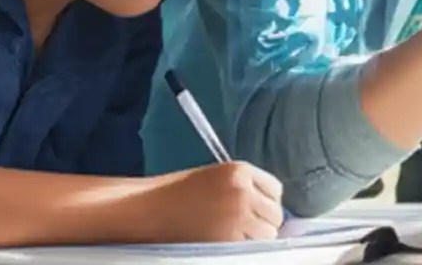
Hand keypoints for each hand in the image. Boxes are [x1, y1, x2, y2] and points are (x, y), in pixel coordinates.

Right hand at [143, 162, 283, 241]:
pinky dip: (244, 250)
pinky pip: (251, 248)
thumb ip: (244, 189)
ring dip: (257, 238)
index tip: (256, 212)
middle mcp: (243, 191)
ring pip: (268, 233)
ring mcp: (237, 216)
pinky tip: (227, 246)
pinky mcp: (227, 239)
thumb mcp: (215, 179)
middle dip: (264, 222)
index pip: (276, 190)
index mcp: (240, 171)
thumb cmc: (176, 194)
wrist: (145, 209)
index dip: (266, 203)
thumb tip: (268, 209)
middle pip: (275, 214)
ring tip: (235, 238)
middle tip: (245, 230)